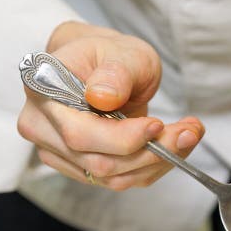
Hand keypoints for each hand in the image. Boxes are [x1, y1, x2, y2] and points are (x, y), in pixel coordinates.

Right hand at [17, 21, 203, 190]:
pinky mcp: (80, 168)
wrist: (101, 68)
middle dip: (151, 152)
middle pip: (99, 162)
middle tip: (189, 132)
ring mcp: (58, 152)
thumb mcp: (122, 51)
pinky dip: (152, 167)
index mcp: (42, 91)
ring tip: (188, 134)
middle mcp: (42, 127)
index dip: (122, 138)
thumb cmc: (108, 55)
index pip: (79, 133)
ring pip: (113, 176)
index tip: (157, 126)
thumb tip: (103, 97)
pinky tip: (173, 146)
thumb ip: (115, 72)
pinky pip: (120, 179)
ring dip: (158, 162)